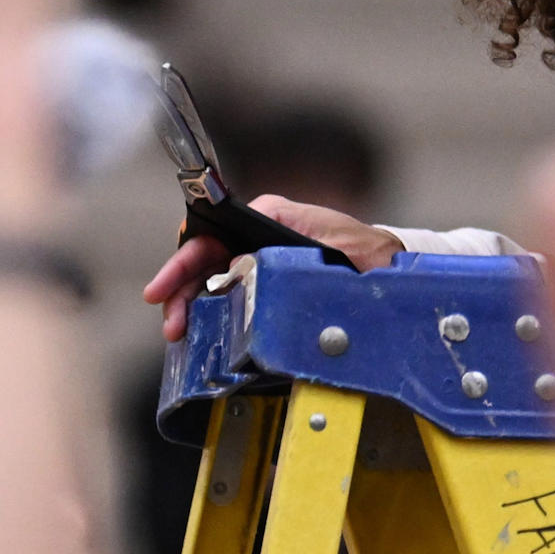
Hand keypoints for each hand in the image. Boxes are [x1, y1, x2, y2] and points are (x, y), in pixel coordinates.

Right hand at [138, 198, 404, 342]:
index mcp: (271, 218)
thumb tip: (241, 271)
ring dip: (190, 305)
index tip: (166, 286)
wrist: (388, 270)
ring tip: (178, 333)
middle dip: (179, 288)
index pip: (213, 230)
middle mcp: (259, 236)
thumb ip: (294, 255)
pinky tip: (200, 335)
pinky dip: (210, 315)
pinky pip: (228, 297)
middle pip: (203, 258)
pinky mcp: (265, 286)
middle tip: (169, 321)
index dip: (185, 258)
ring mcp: (259, 261)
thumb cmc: (366, 252)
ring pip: (210, 280)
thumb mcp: (337, 247)